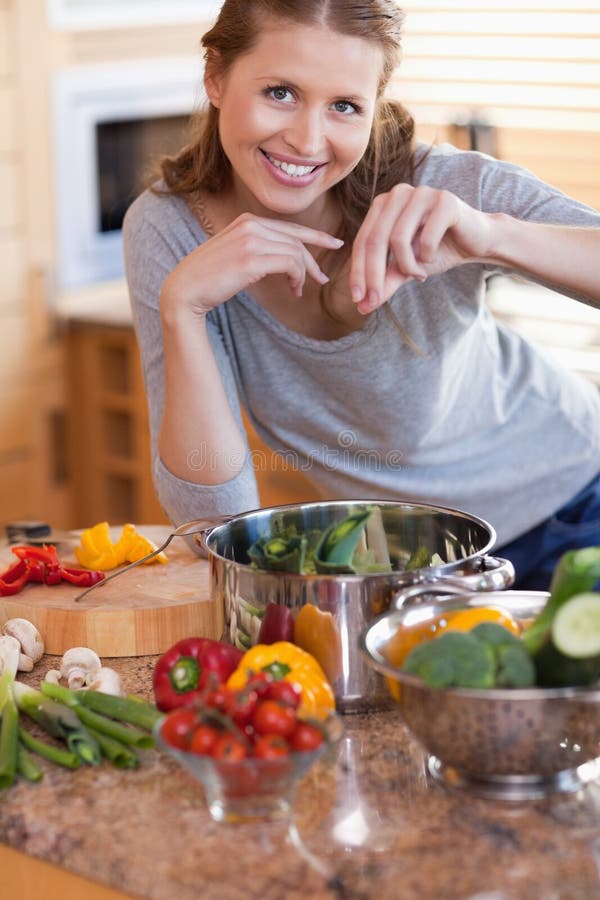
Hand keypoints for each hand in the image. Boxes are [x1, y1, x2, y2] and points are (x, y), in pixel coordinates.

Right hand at [161, 212, 343, 317]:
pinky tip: (294, 290)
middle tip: (323, 276)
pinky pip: (289, 263)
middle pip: (296, 239)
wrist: (185, 290)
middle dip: (314, 257)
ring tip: (301, 289)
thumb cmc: (209, 279)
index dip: (314, 237)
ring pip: (295, 252)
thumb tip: (282, 259)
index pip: (289, 227)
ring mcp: (251, 240)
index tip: (333, 244)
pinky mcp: (251, 258)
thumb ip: (256, 249)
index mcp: (246, 221)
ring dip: (304, 273)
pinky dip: (297, 277)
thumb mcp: (235, 255)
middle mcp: (250, 224)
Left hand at [349, 184, 493, 313]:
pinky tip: (432, 258)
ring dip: (406, 266)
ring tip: (418, 274)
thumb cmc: (439, 250)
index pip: (362, 240)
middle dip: (373, 275)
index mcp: (384, 204)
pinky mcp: (445, 201)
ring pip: (398, 239)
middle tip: (375, 299)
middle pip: (375, 239)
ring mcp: (422, 193)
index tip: (358, 300)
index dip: (358, 272)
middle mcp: (399, 194)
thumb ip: (384, 282)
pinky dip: (427, 256)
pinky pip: (425, 238)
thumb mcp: (406, 268)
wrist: (477, 241)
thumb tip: (363, 306)